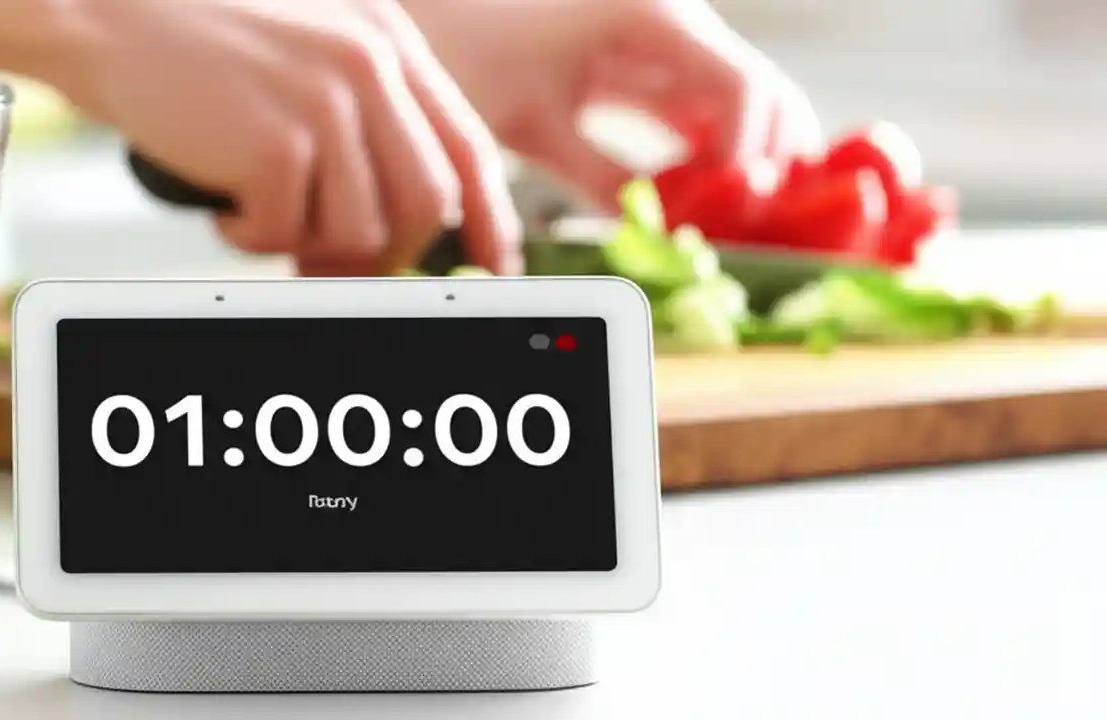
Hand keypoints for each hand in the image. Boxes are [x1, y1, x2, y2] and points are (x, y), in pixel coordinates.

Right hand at [57, 0, 521, 274]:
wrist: (104, 10)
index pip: (466, 144)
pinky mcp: (275, 142)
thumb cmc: (198, 40)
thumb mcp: (307, 54)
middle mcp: (367, 67)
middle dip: (386, 248)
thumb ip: (366, 117)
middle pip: (427, 203)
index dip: (490, 213)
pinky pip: (286, 233)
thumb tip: (403, 219)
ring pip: (360, 230)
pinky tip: (222, 201)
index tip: (497, 260)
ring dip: (305, 239)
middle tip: (330, 256)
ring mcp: (324, 102)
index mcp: (385, 41)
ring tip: (256, 203)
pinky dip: (249, 234)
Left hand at [404, 0, 822, 208]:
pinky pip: (689, 117)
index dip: (752, 161)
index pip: (743, 89)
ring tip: (721, 231)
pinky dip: (697, 163)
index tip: (731, 222)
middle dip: (766, 164)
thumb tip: (661, 239)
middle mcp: (666, 21)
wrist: (414, 8)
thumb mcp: (529, 121)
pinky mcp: (632, 68)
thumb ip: (602, 178)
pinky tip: (683, 210)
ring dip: (737, 167)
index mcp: (648, 13)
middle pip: (760, 93)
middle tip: (748, 233)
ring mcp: (654, 43)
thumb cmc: (456, 44)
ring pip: (733, 107)